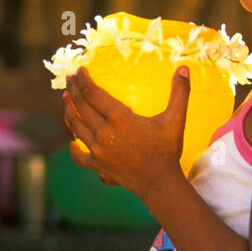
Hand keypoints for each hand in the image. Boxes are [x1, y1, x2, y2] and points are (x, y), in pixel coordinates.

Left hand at [63, 65, 190, 197]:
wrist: (160, 182)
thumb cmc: (167, 149)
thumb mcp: (175, 119)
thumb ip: (179, 92)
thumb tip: (184, 69)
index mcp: (119, 117)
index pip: (93, 93)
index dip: (84, 79)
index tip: (79, 70)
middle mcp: (103, 131)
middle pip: (80, 106)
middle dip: (73, 90)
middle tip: (69, 79)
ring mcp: (98, 149)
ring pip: (75, 126)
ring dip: (68, 111)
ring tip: (66, 99)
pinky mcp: (97, 165)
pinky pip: (78, 156)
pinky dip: (73, 148)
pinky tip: (71, 143)